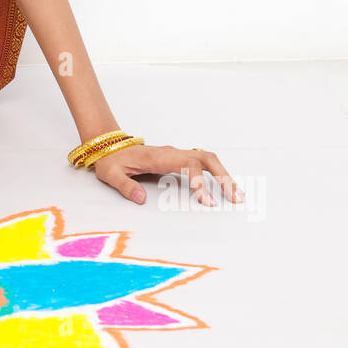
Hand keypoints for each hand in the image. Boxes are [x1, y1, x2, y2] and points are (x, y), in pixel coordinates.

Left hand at [89, 145, 244, 206]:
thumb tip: (140, 198)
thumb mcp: (111, 174)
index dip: (200, 182)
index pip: (187, 165)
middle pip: (205, 158)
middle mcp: (172, 153)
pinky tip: (224, 187)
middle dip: (223, 177)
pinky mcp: (178, 159)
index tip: (208, 201)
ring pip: (207, 159)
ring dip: (224, 175)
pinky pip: (201, 164)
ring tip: (237, 195)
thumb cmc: (111, 160)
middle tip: (236, 198)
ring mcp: (176, 155)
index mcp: (158, 157)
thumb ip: (124, 185)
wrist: (109, 146)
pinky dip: (216, 173)